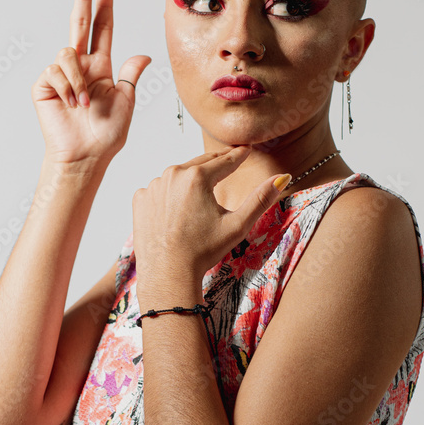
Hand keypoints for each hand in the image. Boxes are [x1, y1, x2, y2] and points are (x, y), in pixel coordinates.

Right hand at [31, 0, 151, 168]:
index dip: (104, 6)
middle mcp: (80, 66)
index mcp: (101, 67)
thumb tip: (144, 54)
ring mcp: (61, 74)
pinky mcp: (45, 84)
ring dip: (80, 80)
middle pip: (81, 23)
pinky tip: (71, 106)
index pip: (102, 30)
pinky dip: (69, 89)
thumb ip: (131, 75)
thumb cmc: (106, 135)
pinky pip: (56, 71)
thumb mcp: (126, 102)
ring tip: (84, 105)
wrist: (86, 156)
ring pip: (68, 53)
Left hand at [132, 146, 289, 293]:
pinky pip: (160, 190)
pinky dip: (169, 195)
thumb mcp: (238, 225)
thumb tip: (283, 177)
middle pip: (200, 165)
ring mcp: (153, 186)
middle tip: (227, 160)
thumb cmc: (202, 252)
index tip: (245, 150)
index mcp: (197, 177)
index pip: (224, 162)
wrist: (168, 274)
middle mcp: (172, 175)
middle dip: (215, 164)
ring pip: (178, 177)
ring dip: (190, 182)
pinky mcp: (140, 199)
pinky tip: (177, 212)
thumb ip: (260, 198)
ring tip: (201, 196)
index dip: (238, 156)